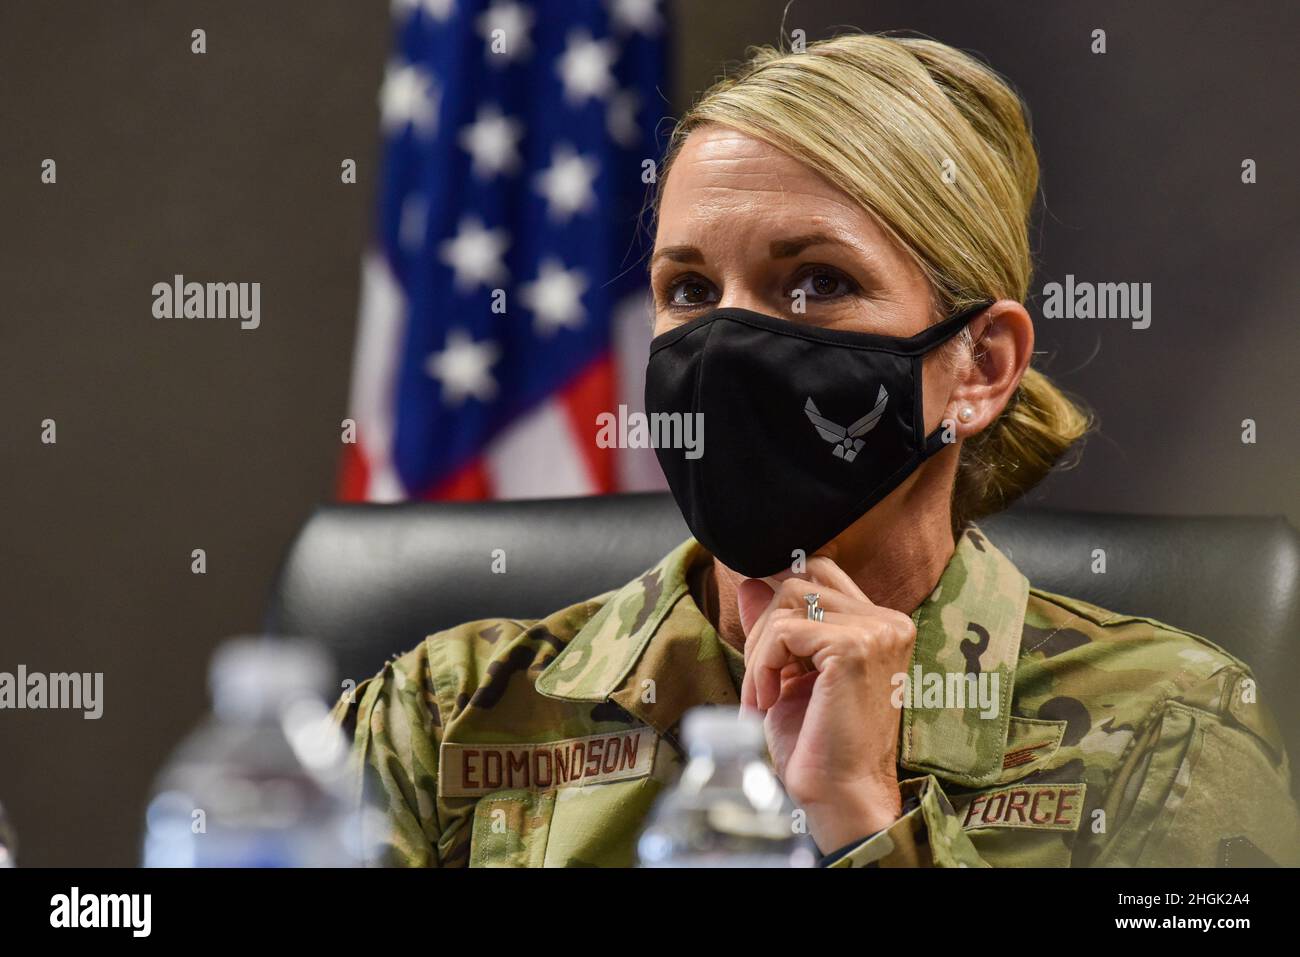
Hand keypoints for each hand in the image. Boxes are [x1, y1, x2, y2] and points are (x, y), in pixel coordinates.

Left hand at [738, 557, 916, 850]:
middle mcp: (887, 621)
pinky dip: (762, 667)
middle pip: (797, 584)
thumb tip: (748, 581)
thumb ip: (776, 626)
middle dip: (763, 629)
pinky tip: (768, 702)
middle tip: (759, 681)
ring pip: (786, 605)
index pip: (819, 574)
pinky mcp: (854, 648)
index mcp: (881, 625)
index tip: (760, 646)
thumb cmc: (818, 743)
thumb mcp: (789, 673)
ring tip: (762, 697)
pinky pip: (783, 633)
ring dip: (759, 652)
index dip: (777, 600)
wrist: (840, 794)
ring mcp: (875, 632)